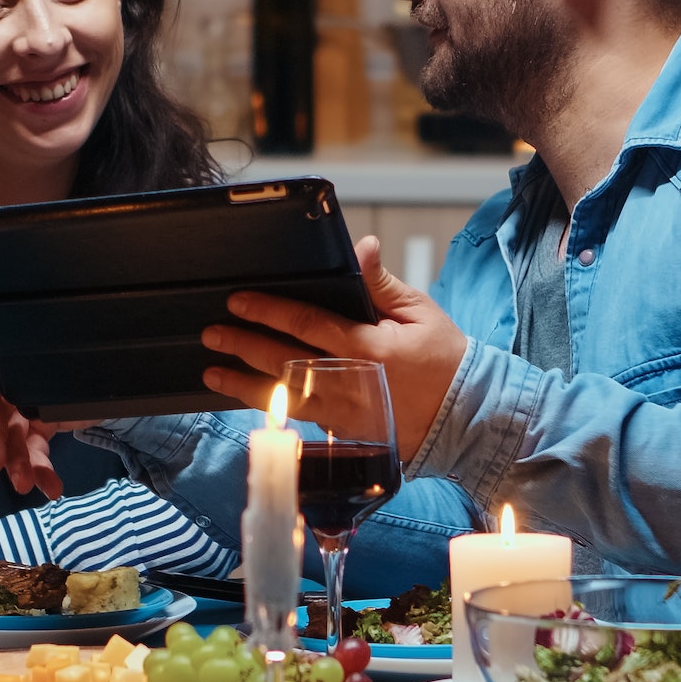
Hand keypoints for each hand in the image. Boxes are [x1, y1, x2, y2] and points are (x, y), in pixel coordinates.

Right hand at [0, 354, 84, 497]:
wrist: (113, 383)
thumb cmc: (93, 367)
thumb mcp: (78, 367)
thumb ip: (57, 376)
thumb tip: (46, 391)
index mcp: (21, 362)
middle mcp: (17, 385)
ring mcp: (26, 411)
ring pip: (14, 442)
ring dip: (18, 465)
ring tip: (24, 485)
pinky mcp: (39, 431)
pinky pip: (35, 454)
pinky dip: (42, 472)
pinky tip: (52, 489)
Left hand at [202, 235, 467, 457]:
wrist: (468, 417)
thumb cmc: (446, 359)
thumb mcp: (420, 312)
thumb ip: (381, 283)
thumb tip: (361, 247)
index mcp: (368, 349)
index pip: (307, 325)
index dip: (269, 311)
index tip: (238, 301)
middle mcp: (350, 384)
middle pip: (285, 362)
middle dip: (244, 346)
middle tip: (212, 334)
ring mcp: (346, 415)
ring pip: (285, 399)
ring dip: (246, 386)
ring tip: (213, 373)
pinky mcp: (346, 434)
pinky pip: (302, 420)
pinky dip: (273, 410)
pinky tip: (251, 400)